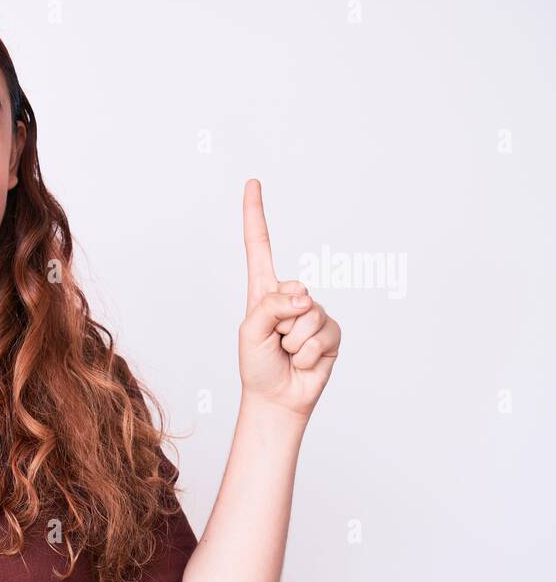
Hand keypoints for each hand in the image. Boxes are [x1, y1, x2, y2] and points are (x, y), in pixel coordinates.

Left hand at [238, 179, 340, 419]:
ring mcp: (313, 313)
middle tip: (275, 343)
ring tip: (287, 353)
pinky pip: (322, 334)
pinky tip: (303, 360)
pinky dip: (308, 352)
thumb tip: (303, 297)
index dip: (255, 215)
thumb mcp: (250, 332)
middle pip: (293, 290)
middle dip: (281, 322)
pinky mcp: (331, 331)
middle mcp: (290, 297)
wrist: (278, 398)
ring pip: (308, 315)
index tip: (252, 182)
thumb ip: (270, 306)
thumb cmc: (258, 365)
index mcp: (263, 291)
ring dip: (294, 341)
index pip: (259, 246)